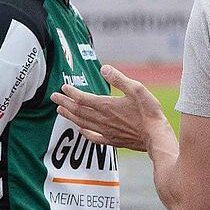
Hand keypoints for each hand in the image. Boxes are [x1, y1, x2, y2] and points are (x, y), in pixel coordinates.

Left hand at [51, 64, 173, 152]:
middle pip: (79, 111)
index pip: (83, 98)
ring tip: (60, 111)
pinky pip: (93, 137)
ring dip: (70, 116)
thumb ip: (119, 78)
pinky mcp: (112, 140)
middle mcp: (103, 119)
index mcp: (107, 105)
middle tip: (54, 97)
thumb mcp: (137, 89)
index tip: (63, 87)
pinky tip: (81, 130)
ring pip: (83, 123)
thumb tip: (104, 68)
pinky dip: (84, 132)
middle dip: (65, 103)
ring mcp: (106, 131)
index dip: (72, 92)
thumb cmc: (148, 112)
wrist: (156, 136)